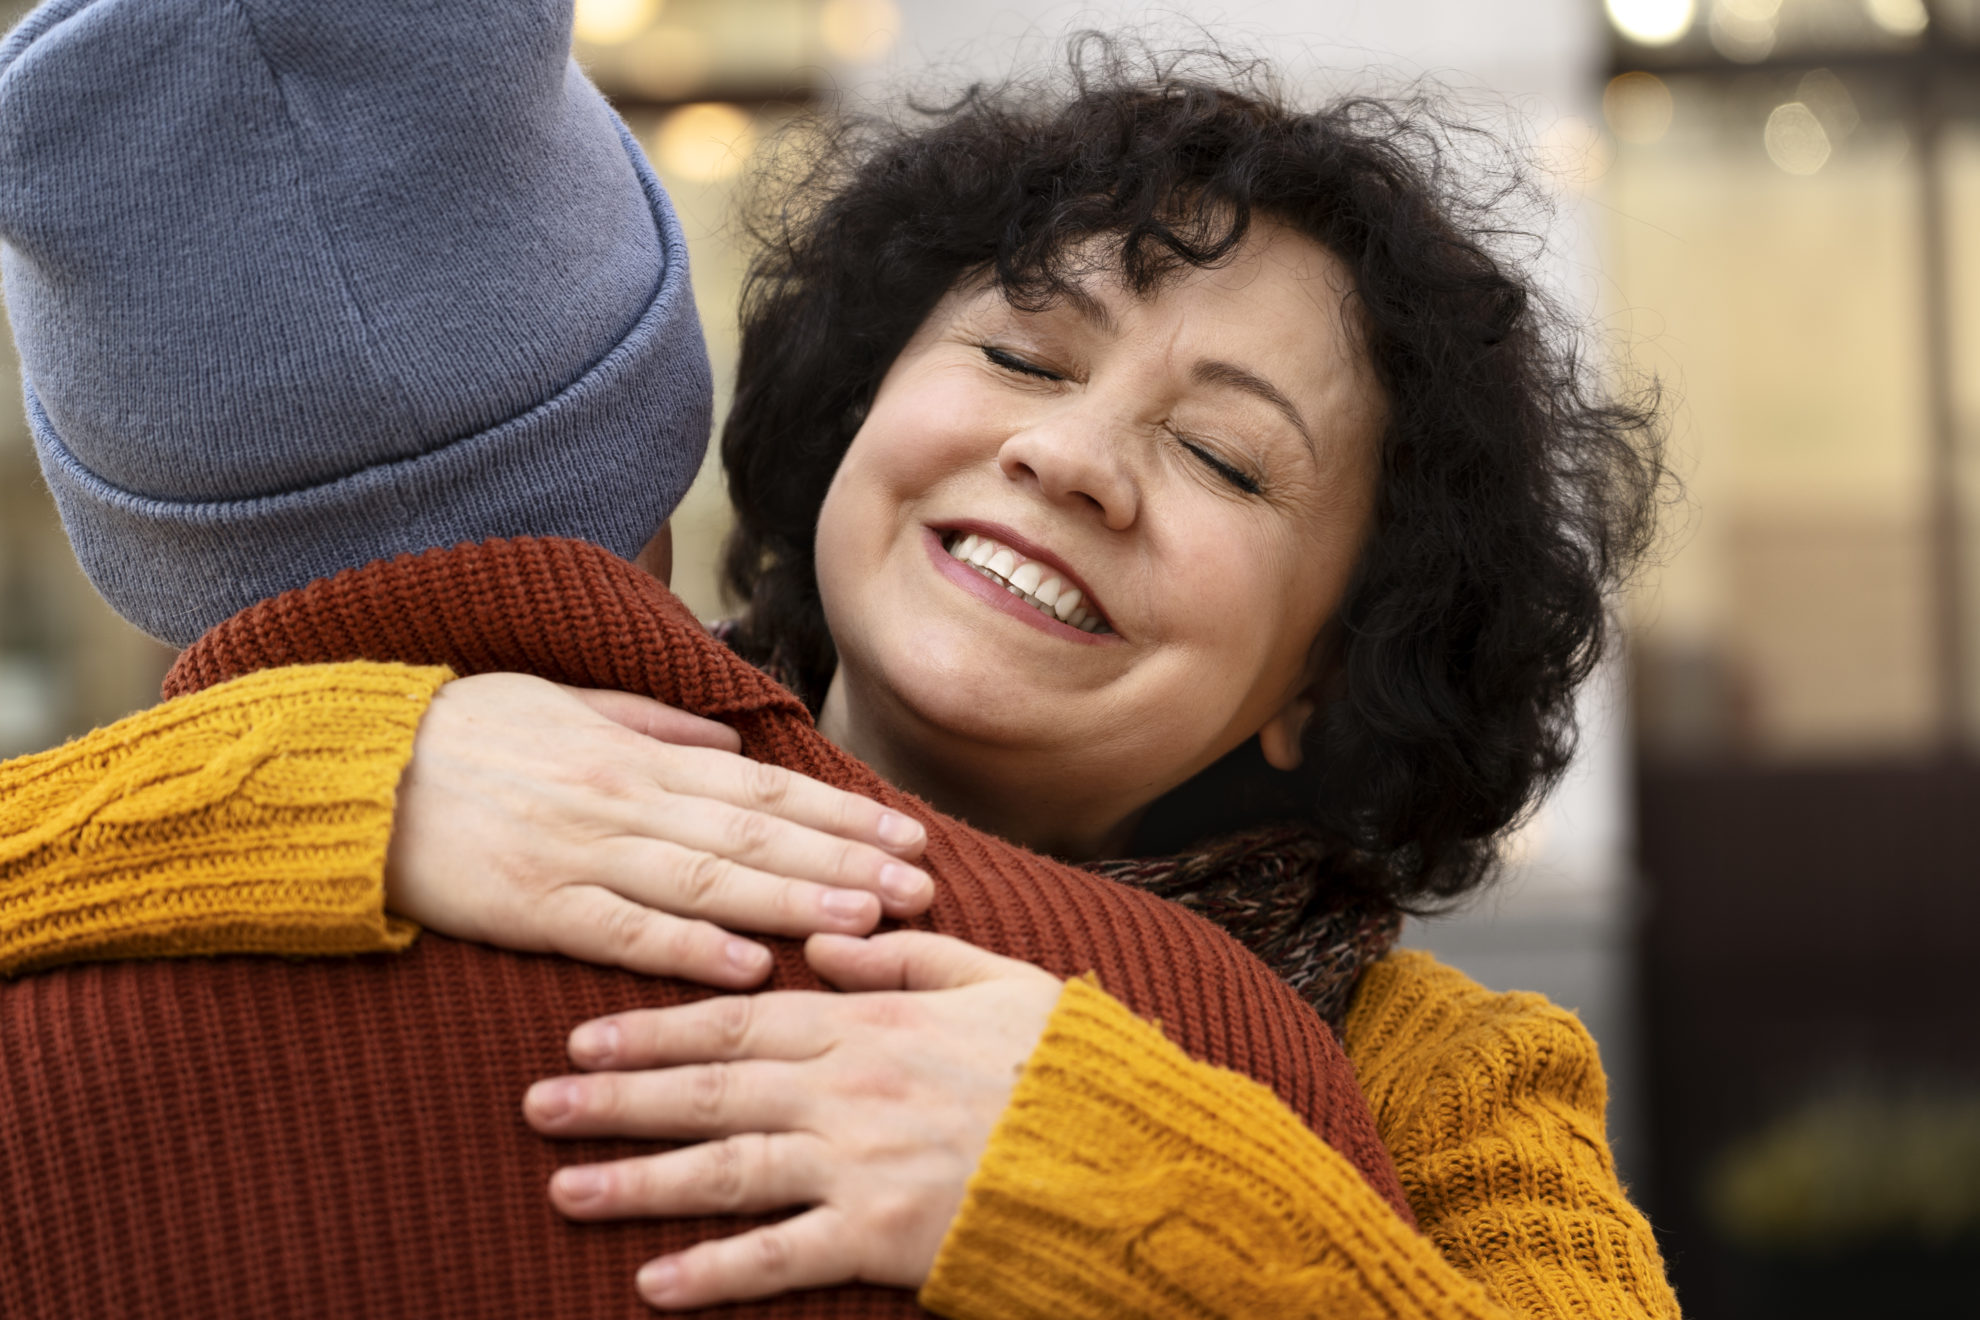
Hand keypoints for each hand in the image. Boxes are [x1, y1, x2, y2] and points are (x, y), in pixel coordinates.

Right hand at [384, 673, 931, 985]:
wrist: (352, 774)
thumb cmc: (462, 735)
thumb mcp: (564, 705)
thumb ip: (655, 727)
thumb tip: (734, 747)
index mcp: (636, 756)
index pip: (765, 788)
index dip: (841, 814)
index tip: (907, 834)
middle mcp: (624, 801)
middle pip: (758, 835)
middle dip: (846, 862)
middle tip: (921, 888)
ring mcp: (581, 854)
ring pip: (709, 881)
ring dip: (793, 903)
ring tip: (868, 922)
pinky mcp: (533, 906)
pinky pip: (623, 931)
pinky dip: (688, 949)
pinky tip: (749, 966)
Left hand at [522, 931, 1064, 1309]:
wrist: (1127, 1152)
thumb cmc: (1064, 1063)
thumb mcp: (993, 979)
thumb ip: (906, 957)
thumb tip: (828, 945)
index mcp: (871, 1022)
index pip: (739, 1017)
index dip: (655, 1027)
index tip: (584, 1034)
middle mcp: (848, 1088)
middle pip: (710, 1087)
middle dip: (616, 1097)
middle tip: (537, 1105)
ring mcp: (860, 1164)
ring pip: (725, 1166)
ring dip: (638, 1179)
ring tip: (563, 1187)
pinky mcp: (881, 1236)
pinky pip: (781, 1258)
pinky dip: (713, 1272)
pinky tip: (652, 1283)